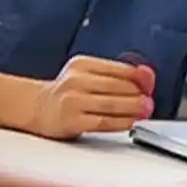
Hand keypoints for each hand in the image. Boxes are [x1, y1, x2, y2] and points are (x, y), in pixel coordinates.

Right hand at [31, 56, 153, 139]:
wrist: (36, 108)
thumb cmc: (68, 92)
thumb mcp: (87, 74)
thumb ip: (116, 75)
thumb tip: (147, 76)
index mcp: (82, 64)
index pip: (119, 69)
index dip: (140, 78)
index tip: (149, 85)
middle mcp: (75, 80)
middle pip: (117, 86)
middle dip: (138, 95)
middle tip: (149, 101)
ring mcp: (71, 101)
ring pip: (112, 104)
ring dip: (134, 108)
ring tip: (145, 110)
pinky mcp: (70, 121)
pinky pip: (103, 122)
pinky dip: (121, 122)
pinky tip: (131, 122)